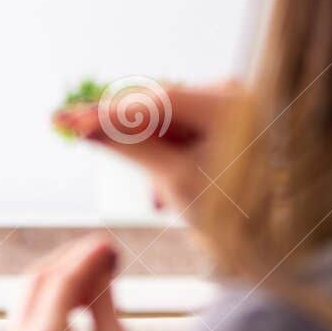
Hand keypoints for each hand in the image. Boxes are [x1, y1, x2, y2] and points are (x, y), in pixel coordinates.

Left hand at [0, 234, 147, 330]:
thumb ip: (102, 297)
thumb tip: (103, 259)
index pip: (60, 282)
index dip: (87, 256)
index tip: (109, 243)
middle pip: (35, 284)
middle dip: (68, 263)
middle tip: (101, 252)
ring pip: (26, 300)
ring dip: (57, 281)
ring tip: (94, 276)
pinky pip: (24, 323)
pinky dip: (47, 306)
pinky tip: (76, 301)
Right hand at [52, 78, 241, 225]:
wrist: (271, 236)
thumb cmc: (232, 211)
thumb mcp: (175, 181)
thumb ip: (130, 148)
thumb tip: (85, 128)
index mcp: (227, 104)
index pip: (155, 101)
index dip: (108, 113)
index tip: (69, 122)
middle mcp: (227, 94)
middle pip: (153, 104)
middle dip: (113, 125)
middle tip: (61, 121)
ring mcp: (223, 104)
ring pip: (159, 118)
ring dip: (138, 147)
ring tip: (137, 187)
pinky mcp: (217, 119)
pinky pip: (173, 129)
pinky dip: (157, 155)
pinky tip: (160, 199)